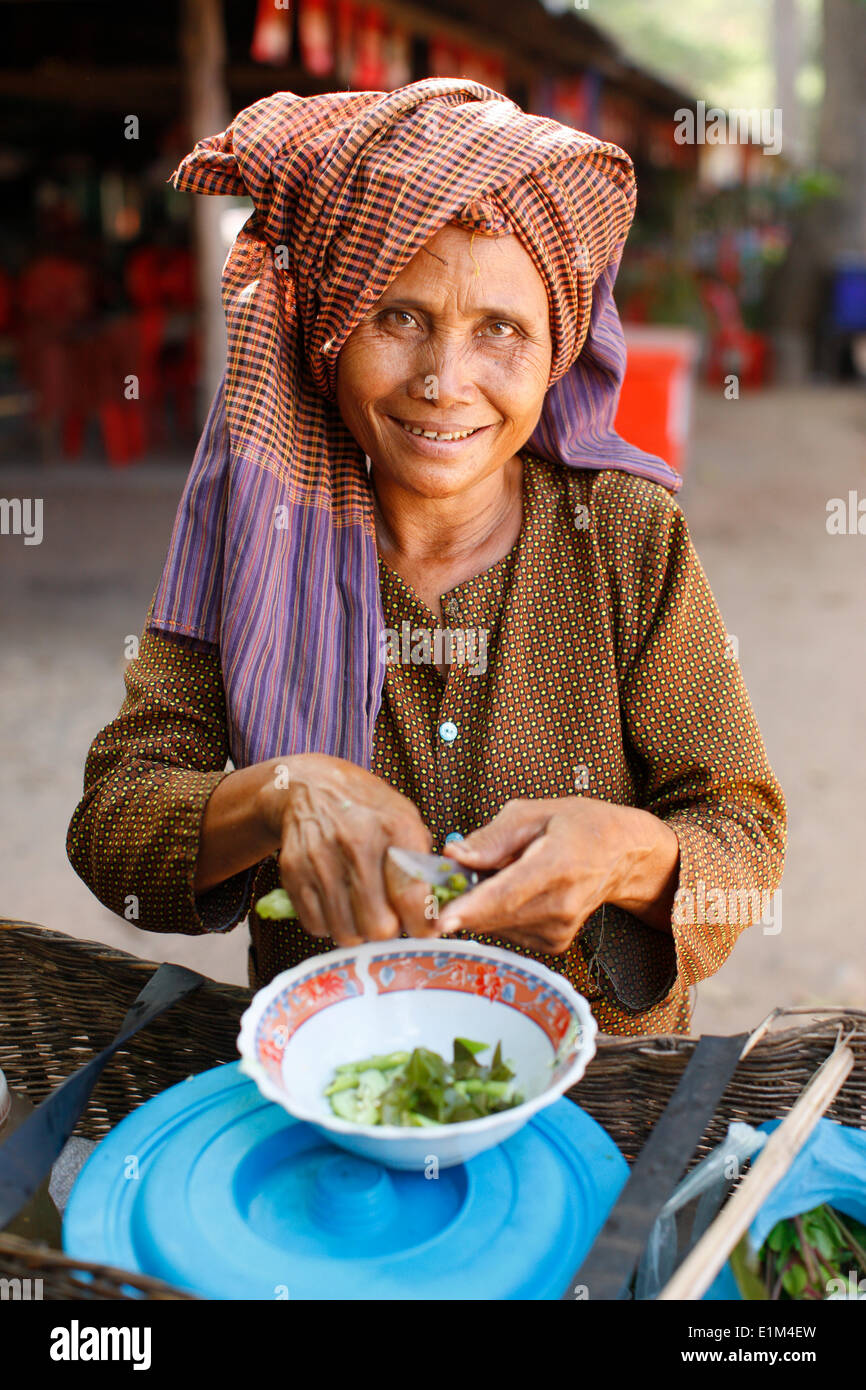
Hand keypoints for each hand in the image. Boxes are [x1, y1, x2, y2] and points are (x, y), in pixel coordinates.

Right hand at [259, 754, 438, 946]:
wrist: (312, 787)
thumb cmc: (367, 809)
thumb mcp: (406, 818)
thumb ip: (422, 864)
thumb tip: (435, 914)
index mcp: (396, 829)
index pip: (412, 898)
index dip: (422, 925)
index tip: (423, 928)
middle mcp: (357, 844)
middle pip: (378, 926)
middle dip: (387, 931)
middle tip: (389, 918)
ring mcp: (322, 860)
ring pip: (346, 933)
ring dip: (358, 931)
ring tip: (362, 911)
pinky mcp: (294, 873)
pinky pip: (317, 926)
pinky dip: (329, 924)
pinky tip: (338, 904)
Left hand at [436, 797, 679, 953]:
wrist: (622, 854)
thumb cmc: (579, 826)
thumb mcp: (534, 813)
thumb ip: (492, 837)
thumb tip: (454, 855)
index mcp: (557, 864)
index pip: (509, 892)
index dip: (473, 906)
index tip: (442, 919)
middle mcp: (561, 905)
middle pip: (495, 914)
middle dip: (461, 900)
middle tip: (446, 879)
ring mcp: (560, 929)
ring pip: (496, 925)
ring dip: (481, 905)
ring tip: (499, 873)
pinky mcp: (555, 943)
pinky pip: (507, 931)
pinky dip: (497, 913)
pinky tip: (513, 891)